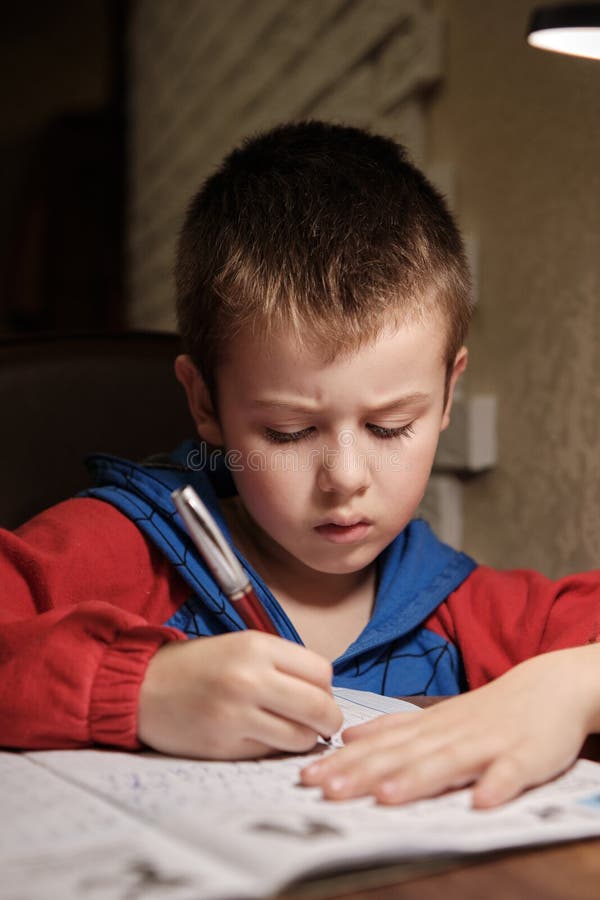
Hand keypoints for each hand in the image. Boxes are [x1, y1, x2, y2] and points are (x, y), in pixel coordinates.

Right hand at [138, 631, 342, 758]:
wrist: (142, 687)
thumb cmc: (197, 665)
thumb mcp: (241, 645)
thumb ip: (282, 663)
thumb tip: (324, 693)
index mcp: (256, 646)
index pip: (321, 672)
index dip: (325, 687)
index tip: (318, 694)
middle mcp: (249, 679)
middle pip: (320, 708)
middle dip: (328, 720)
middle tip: (322, 723)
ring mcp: (237, 715)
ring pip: (301, 737)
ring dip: (304, 738)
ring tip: (291, 730)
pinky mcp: (225, 746)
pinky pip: (271, 753)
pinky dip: (274, 748)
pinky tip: (261, 737)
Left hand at [301, 645, 599, 807]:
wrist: (548, 687)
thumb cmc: (488, 710)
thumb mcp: (438, 715)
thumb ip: (397, 728)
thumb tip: (348, 737)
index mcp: (429, 726)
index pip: (379, 745)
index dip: (344, 761)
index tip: (308, 776)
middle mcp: (451, 733)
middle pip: (403, 754)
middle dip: (364, 773)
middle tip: (328, 789)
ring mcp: (488, 743)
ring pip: (448, 761)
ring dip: (418, 779)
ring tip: (387, 797)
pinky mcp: (526, 756)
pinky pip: (511, 772)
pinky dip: (497, 785)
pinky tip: (482, 801)